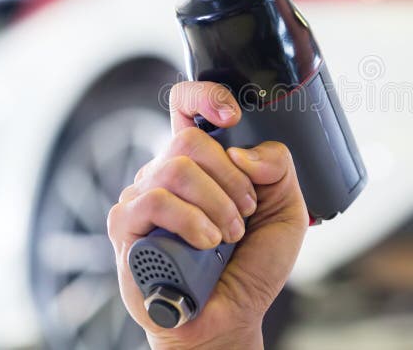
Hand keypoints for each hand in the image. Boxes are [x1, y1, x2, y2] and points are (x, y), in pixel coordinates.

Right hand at [107, 81, 308, 348]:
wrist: (230, 316)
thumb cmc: (251, 263)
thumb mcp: (286, 209)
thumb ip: (278, 168)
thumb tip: (243, 154)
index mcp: (202, 161)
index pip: (187, 104)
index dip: (205, 96)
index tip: (232, 116)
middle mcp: (167, 172)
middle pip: (190, 139)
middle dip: (230, 178)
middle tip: (246, 213)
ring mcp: (142, 197)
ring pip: (175, 169)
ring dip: (216, 203)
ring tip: (229, 235)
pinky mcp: (126, 227)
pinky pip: (154, 201)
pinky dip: (191, 220)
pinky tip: (206, 243)